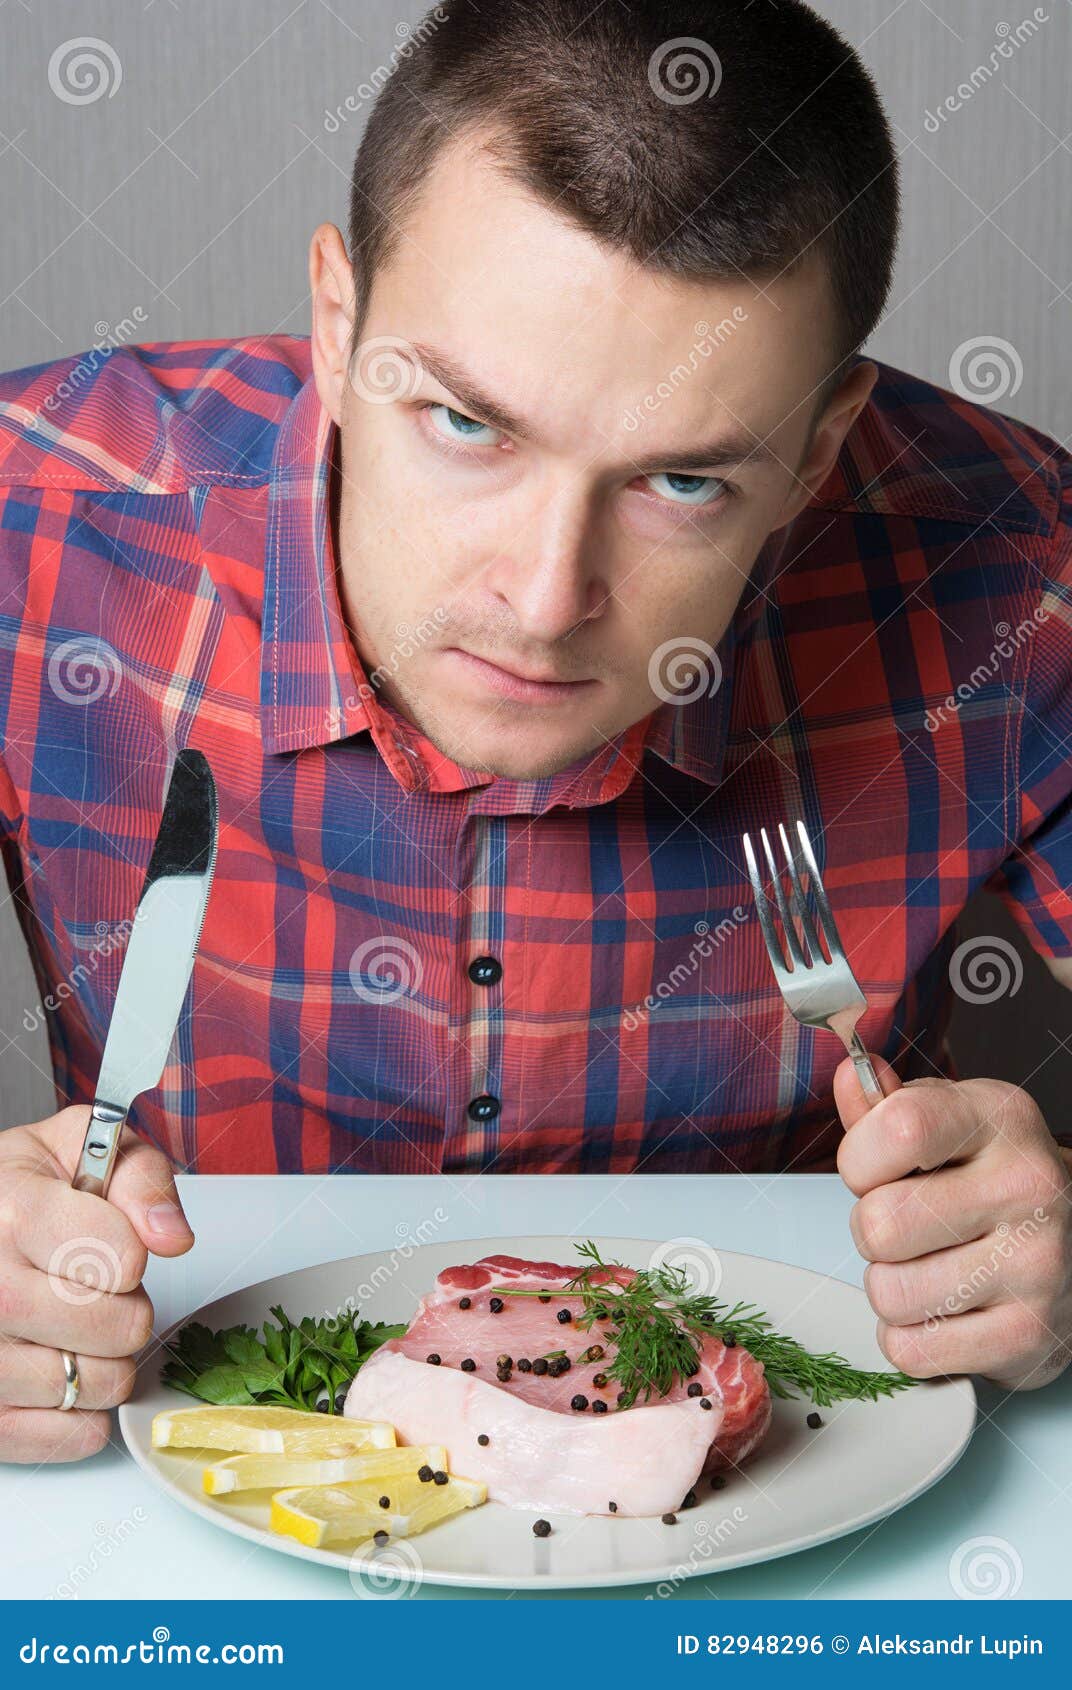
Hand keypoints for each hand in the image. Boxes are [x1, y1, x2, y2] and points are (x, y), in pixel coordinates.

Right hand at [0, 1104, 193, 1462]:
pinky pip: (75, 1436)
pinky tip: (61, 1368)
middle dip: (128, 1307)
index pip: (123, 1258)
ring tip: (74, 1327)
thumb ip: (139, 1177)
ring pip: (101, 1385)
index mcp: (12, 1213)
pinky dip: (84, 1411)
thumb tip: (171, 1236)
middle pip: (120, 1328)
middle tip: (96, 1289)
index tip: (111, 1245)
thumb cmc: (22, 1193)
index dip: (133, 1253)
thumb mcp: (78, 1150)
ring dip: (108, 1360)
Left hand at [834, 1058, 1071, 1389]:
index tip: (875, 1170)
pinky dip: (910, 1339)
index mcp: (1001, 1119)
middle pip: (879, 1224)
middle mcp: (1029, 1187)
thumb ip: (887, 1105)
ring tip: (930, 1268)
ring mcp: (1036, 1265)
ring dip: (891, 1288)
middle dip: (872, 1231)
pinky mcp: (1028, 1336)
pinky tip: (944, 1311)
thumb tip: (850, 1075)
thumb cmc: (989, 1179)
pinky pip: (912, 1349)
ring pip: (889, 1292)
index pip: (898, 1129)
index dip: (859, 1159)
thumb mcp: (947, 1124)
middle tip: (908, 1228)